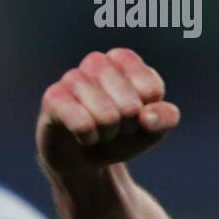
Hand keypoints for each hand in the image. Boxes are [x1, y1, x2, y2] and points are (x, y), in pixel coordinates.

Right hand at [37, 48, 179, 176]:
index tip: (137, 115)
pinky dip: (89, 138)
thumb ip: (166, 118)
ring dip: (108, 133)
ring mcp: (72, 77)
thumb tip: (148, 117)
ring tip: (99, 129)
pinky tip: (83, 135)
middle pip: (130, 105)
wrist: (87, 158)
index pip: (151, 90)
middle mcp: (98, 62)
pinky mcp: (53, 97)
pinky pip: (82, 123)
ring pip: (107, 116)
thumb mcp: (154, 129)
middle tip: (116, 125)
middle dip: (127, 125)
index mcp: (125, 60)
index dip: (149, 114)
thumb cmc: (124, 135)